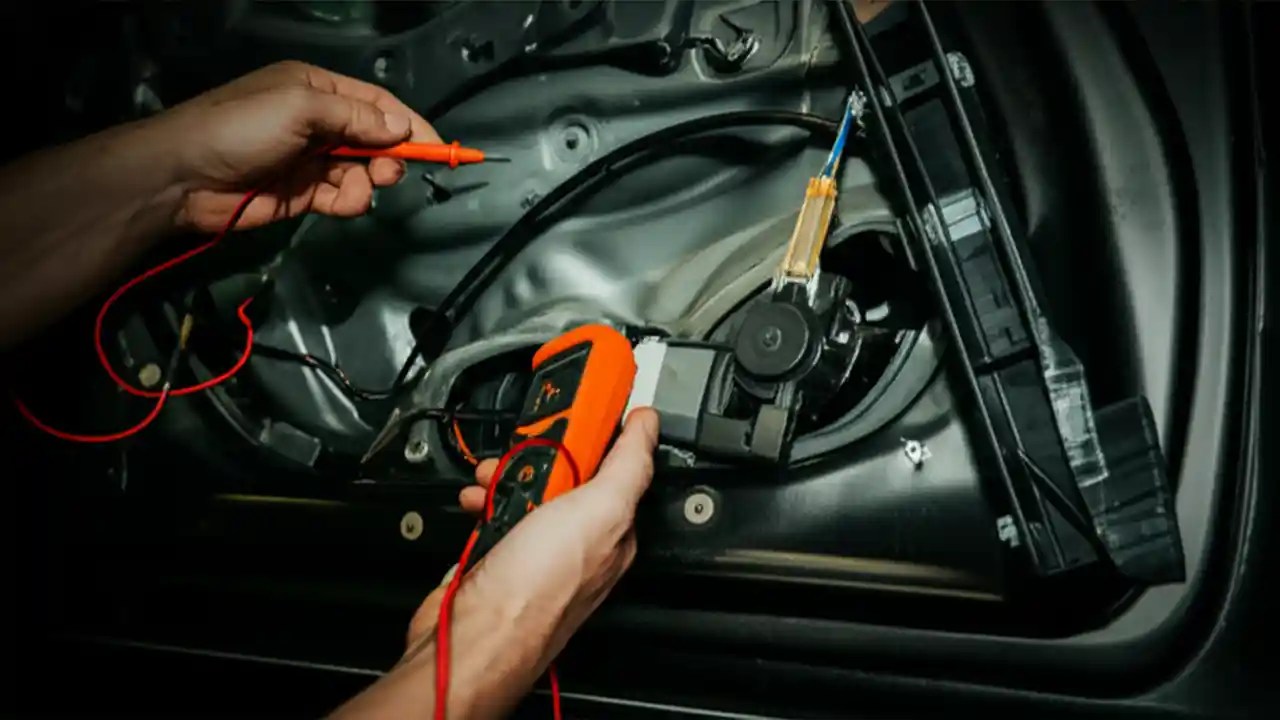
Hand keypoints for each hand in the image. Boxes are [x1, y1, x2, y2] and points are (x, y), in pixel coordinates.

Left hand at [156, 60, 441, 231]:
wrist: (184, 177)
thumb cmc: (241, 128)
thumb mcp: (301, 109)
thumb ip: (355, 117)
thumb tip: (401, 127)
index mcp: (318, 90)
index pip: (377, 103)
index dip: (410, 124)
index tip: (438, 147)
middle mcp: (319, 122)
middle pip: (376, 139)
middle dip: (391, 156)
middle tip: (391, 172)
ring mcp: (312, 160)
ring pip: (364, 172)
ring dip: (369, 182)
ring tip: (360, 189)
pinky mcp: (304, 194)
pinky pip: (344, 197)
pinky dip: (350, 202)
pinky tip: (341, 203)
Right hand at [403, 408, 658, 716]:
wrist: (473, 633)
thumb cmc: (539, 588)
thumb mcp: (600, 509)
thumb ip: (629, 464)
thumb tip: (649, 425)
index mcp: (613, 531)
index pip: (618, 468)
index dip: (598, 436)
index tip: (578, 412)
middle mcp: (579, 542)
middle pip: (568, 475)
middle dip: (541, 455)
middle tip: (527, 449)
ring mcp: (538, 551)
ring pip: (528, 491)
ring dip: (505, 475)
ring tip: (492, 477)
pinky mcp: (501, 557)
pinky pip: (496, 513)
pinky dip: (483, 500)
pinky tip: (477, 501)